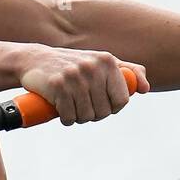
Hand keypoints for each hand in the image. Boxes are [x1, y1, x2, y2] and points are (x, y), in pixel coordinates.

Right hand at [16, 45, 149, 124]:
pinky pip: (69, 116)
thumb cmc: (71, 64)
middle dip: (94, 115)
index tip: (101, 104)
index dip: (112, 108)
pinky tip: (62, 112)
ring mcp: (75, 76)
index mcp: (107, 61)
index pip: (122, 100)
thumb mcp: (100, 62)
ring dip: (79, 118)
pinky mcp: (57, 85)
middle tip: (82, 106)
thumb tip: (145, 88)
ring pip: (87, 116)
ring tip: (71, 108)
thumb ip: (127, 71)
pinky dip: (66, 119)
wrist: (34, 60)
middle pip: (104, 111)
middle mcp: (93, 67)